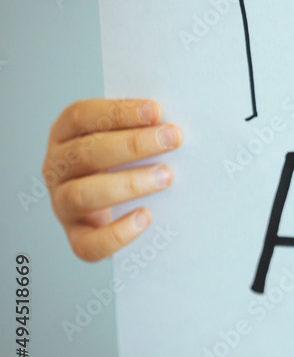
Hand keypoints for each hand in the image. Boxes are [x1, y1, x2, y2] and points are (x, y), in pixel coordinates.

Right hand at [42, 99, 182, 260]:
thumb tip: (173, 125)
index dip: (118, 112)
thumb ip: (141, 128)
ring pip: (83, 194)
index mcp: (64, 135)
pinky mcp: (78, 237)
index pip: (81, 116)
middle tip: (171, 139)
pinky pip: (90, 244)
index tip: (156, 111)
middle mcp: (58, 169)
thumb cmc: (126, 163)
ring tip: (166, 177)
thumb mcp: (125, 140)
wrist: (115, 208)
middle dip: (133, 144)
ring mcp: (63, 205)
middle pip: (85, 153)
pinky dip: (118, 232)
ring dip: (128, 183)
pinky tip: (146, 217)